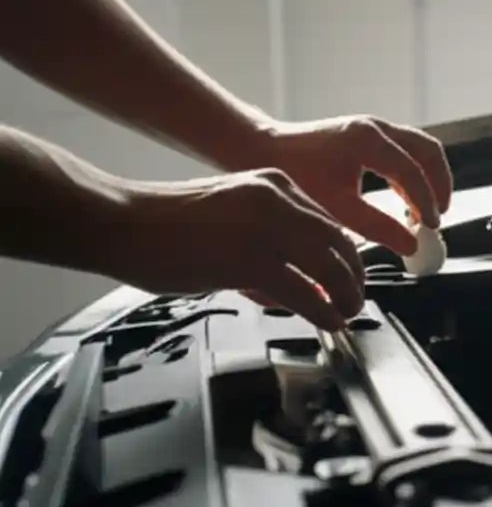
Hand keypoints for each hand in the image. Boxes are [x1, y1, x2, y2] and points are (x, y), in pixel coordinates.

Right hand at [111, 168, 365, 330]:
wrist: (121, 221)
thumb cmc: (165, 224)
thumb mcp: (233, 214)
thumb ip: (269, 240)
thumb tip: (299, 281)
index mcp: (275, 184)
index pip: (328, 221)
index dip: (344, 255)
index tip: (349, 275)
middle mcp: (279, 200)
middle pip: (339, 243)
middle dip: (353, 277)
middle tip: (355, 299)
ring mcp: (268, 230)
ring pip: (330, 267)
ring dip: (345, 296)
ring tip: (346, 314)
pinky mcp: (252, 261)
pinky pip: (305, 292)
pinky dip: (323, 311)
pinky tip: (329, 322)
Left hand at [256, 116, 452, 256]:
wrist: (264, 149)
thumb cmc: (295, 174)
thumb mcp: (336, 207)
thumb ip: (376, 227)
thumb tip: (410, 245)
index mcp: (367, 140)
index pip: (412, 172)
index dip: (426, 203)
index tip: (429, 229)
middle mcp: (375, 127)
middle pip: (428, 151)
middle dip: (439, 185)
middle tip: (437, 217)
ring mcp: (372, 127)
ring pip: (419, 149)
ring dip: (427, 180)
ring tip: (422, 213)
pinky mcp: (367, 134)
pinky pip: (404, 152)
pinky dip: (412, 176)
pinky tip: (403, 201)